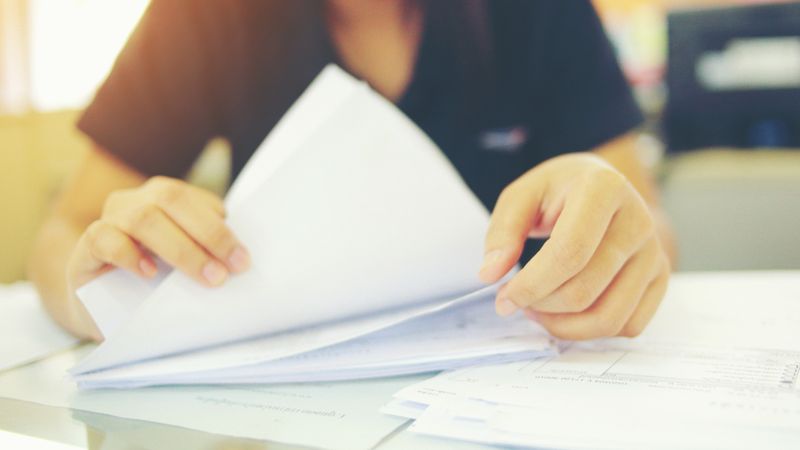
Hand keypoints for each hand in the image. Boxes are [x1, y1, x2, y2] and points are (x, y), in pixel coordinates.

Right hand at [66, 177, 249, 337]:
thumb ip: (206, 253)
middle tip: (230, 270)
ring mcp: (109, 219)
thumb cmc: (152, 283)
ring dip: (180, 249)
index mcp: (164, 197)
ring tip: (206, 277)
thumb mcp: (184, 264)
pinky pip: (105, 239)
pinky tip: (150, 274)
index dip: (221, 227)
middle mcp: (136, 201)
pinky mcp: (87, 246)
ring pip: (143, 218)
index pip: (196, 200)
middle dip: (208, 234)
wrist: (101, 308)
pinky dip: (130, 254)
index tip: (243, 259)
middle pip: (172, 201)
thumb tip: (241, 262)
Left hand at [479, 153, 669, 339]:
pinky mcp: (660, 277)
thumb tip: (490, 274)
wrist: (603, 185)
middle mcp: (639, 220)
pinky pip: (628, 325)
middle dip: (540, 305)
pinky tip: (566, 313)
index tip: (504, 298)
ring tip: (536, 309)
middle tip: (514, 299)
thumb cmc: (559, 191)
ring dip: (563, 326)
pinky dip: (591, 331)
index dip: (532, 284)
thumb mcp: (522, 196)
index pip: (570, 252)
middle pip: (585, 289)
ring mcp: (655, 251)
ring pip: (609, 317)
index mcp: (604, 188)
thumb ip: (502, 232)